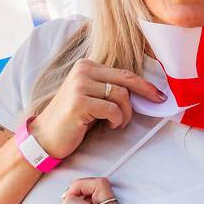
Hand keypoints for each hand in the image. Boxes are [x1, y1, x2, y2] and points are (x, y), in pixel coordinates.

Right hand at [30, 58, 163, 159]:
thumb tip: (143, 91)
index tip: (158, 94)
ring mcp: (80, 85)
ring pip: (121, 95)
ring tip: (118, 123)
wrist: (45, 137)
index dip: (143, 84)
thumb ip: (110, 89)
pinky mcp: (79, 102)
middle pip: (125, 79)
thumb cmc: (73, 120)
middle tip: (157, 102)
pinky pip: (112, 109)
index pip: (122, 72)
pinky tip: (109, 126)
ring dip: (126, 113)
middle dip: (145, 92)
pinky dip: (116, 120)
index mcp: (86, 66)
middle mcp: (82, 71)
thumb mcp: (92, 97)